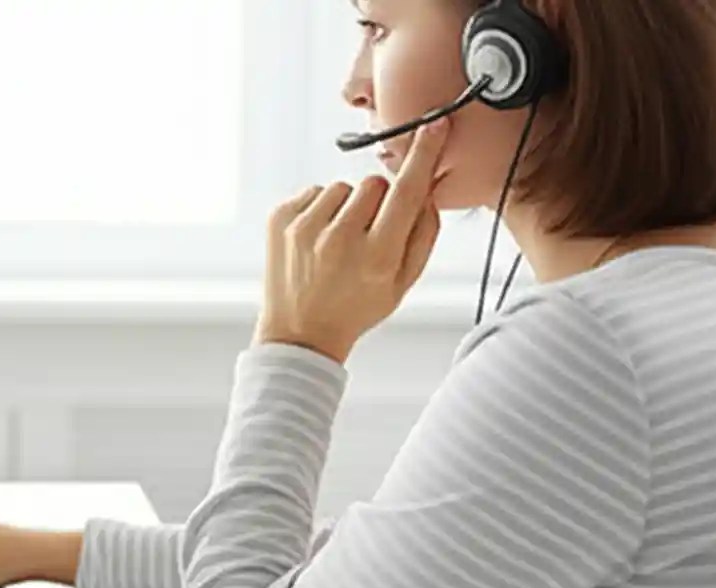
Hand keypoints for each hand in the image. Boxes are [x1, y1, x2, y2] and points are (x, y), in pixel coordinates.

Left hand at [253, 116, 449, 363]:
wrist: (299, 333)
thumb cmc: (355, 308)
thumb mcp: (402, 283)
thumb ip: (422, 234)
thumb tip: (430, 188)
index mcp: (376, 257)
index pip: (407, 192)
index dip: (424, 155)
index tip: (434, 125)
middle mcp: (339, 239)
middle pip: (375, 183)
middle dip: (379, 200)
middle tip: (369, 233)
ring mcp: (304, 228)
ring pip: (343, 186)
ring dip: (347, 206)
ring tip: (338, 241)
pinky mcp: (280, 219)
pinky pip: (315, 192)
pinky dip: (320, 210)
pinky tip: (318, 240)